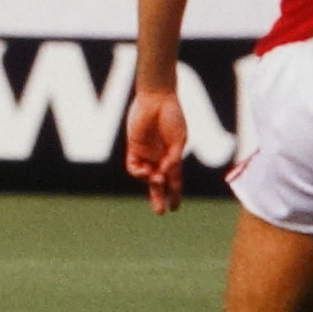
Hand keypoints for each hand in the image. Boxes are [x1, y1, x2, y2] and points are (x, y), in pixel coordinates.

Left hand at [125, 89, 187, 214]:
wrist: (158, 98)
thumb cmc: (172, 117)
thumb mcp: (179, 140)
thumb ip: (173, 158)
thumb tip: (165, 174)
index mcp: (173, 157)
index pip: (174, 181)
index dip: (175, 194)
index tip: (175, 208)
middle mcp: (158, 158)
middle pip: (158, 184)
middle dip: (159, 198)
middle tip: (161, 212)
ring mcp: (146, 153)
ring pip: (145, 177)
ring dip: (152, 183)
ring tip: (157, 180)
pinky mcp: (134, 147)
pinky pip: (133, 166)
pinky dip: (139, 172)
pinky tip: (146, 172)